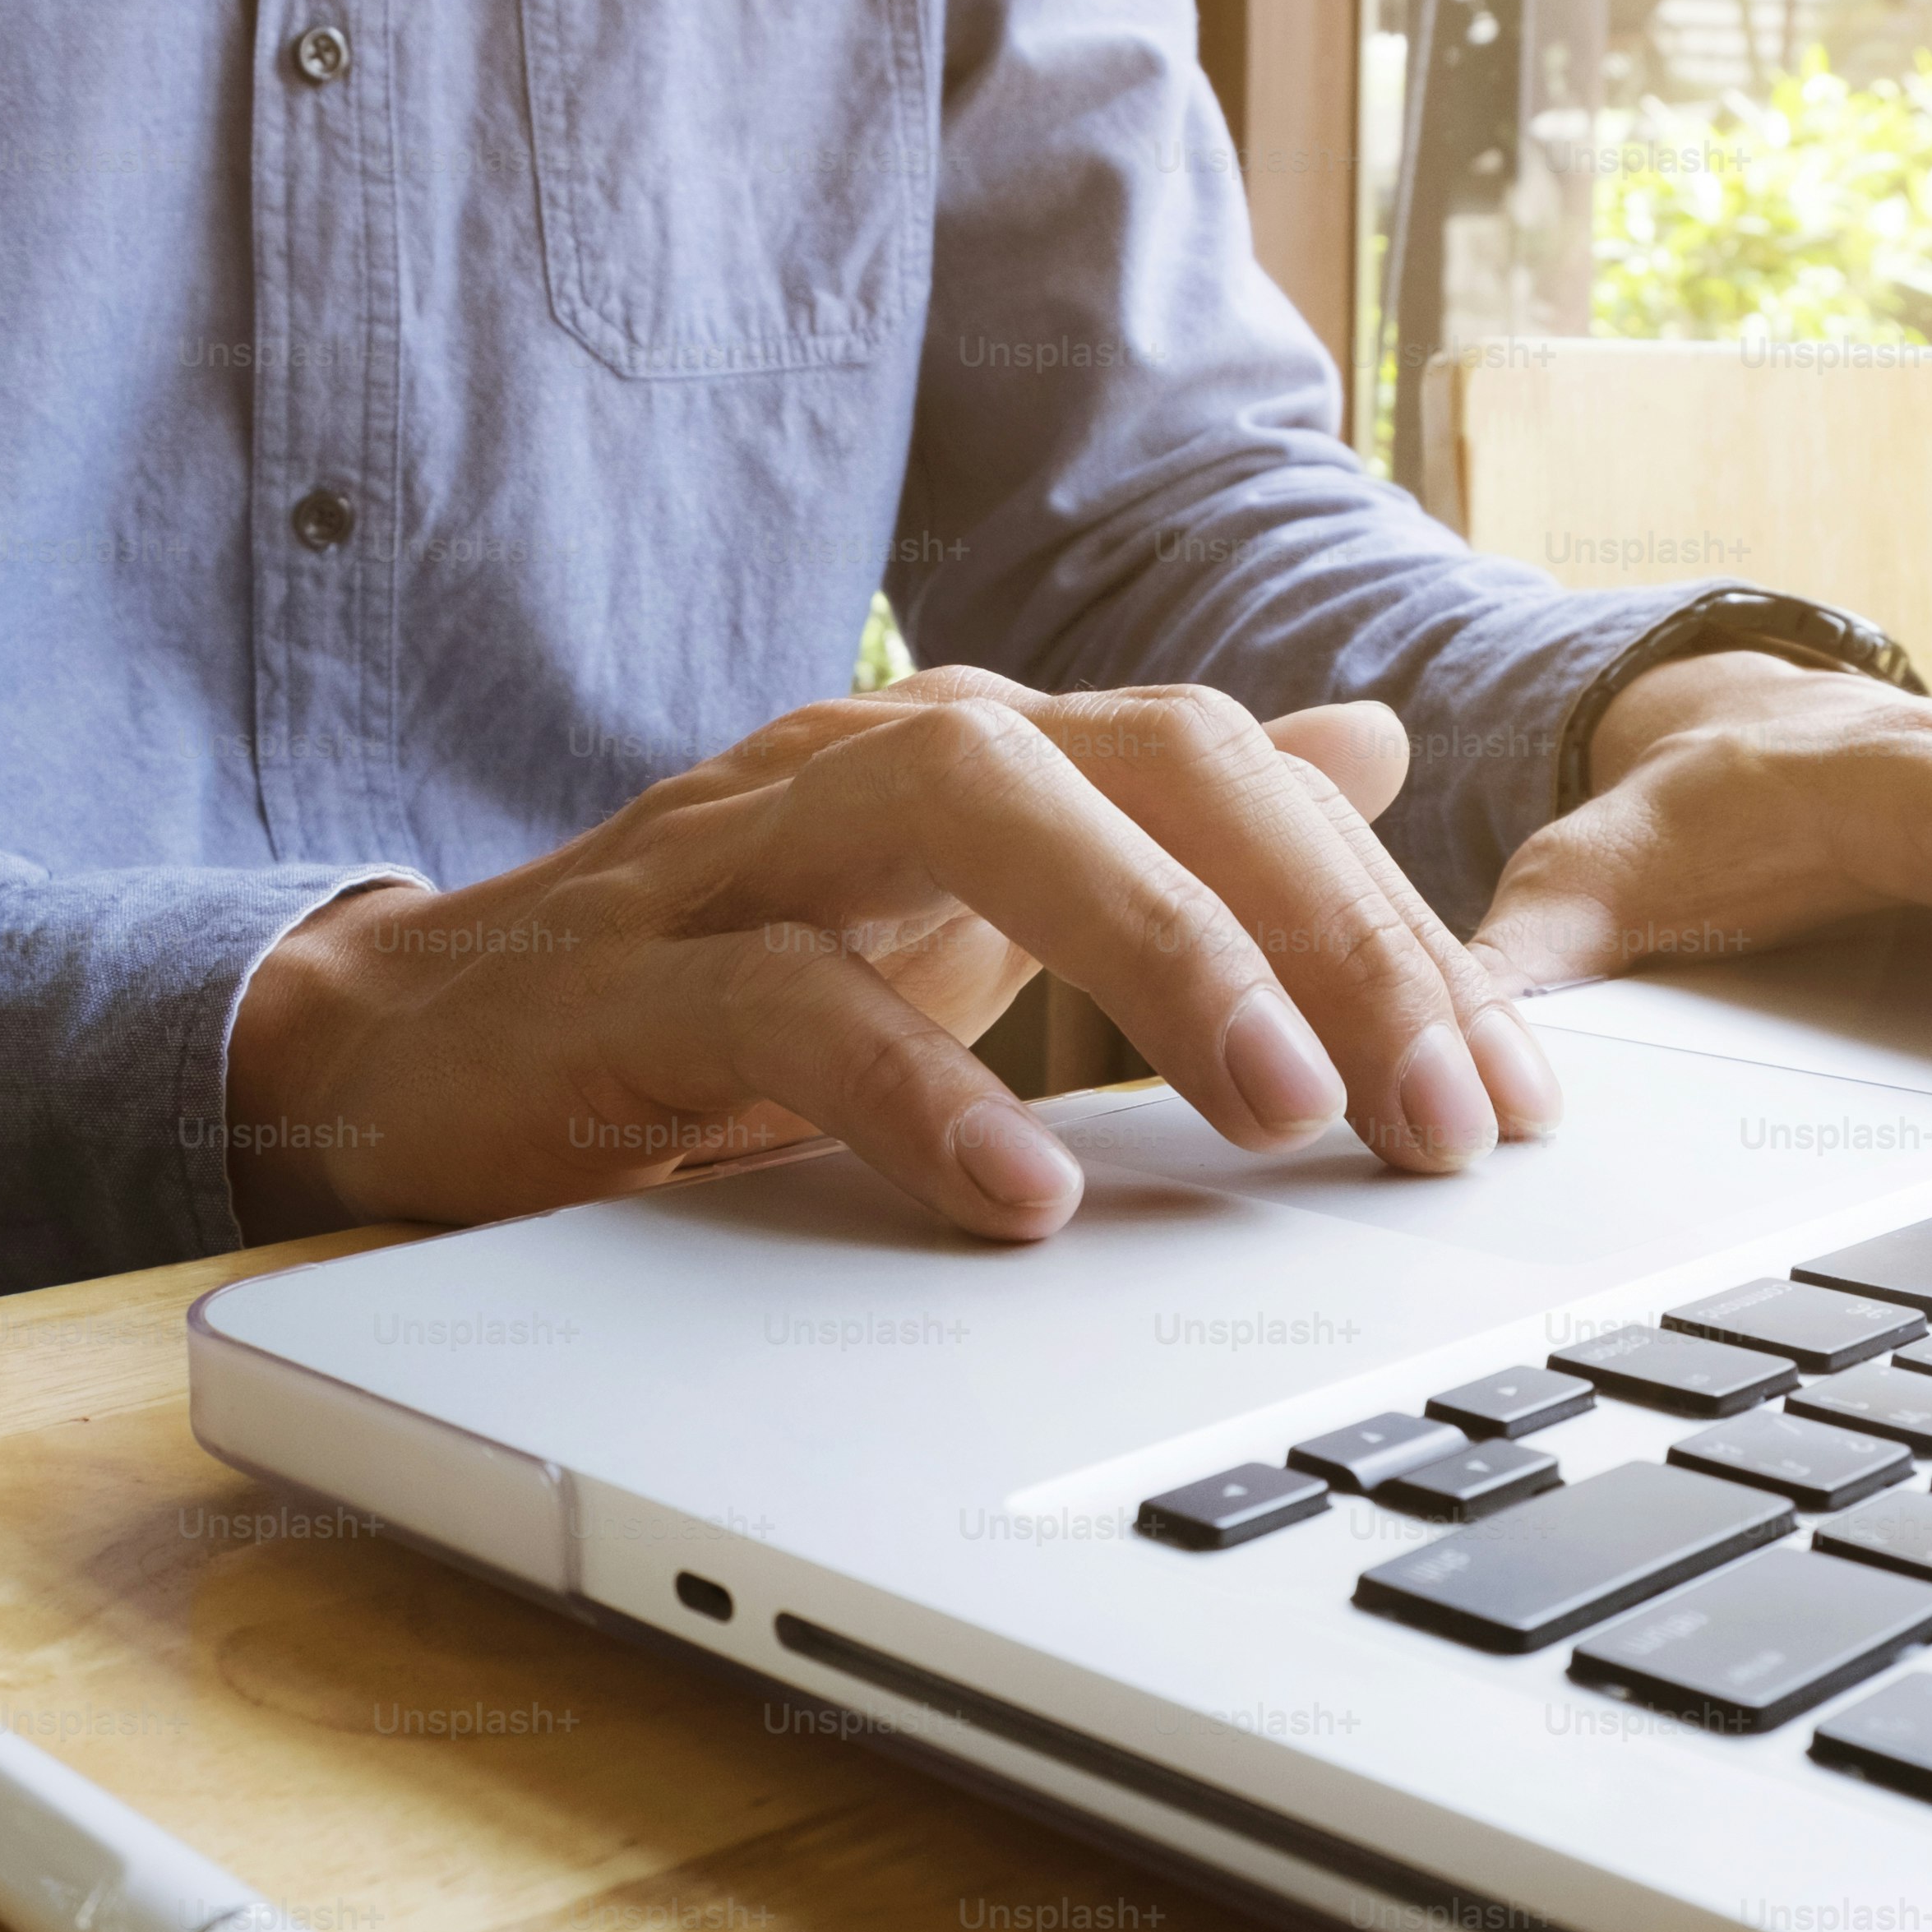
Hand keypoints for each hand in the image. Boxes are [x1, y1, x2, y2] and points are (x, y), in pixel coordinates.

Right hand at [224, 669, 1557, 1241]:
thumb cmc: (717, 983)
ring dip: (1157, 953)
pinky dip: (910, 1092)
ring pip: (975, 820)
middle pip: (1149, 763)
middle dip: (1327, 929)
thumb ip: (1165, 827)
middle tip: (1440, 1113)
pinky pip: (780, 1005)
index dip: (1395, 921)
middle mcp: (884, 762)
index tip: (1510, 1090)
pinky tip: (1017, 1195)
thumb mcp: (976, 906)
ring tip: (1281, 1110)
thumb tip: (1369, 735)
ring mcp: (746, 855)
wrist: (421, 1043)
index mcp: (989, 756)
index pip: (1240, 780)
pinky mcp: (625, 980)